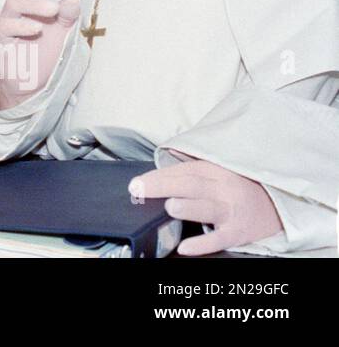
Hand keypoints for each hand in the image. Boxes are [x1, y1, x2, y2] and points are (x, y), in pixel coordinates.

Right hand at [0, 0, 80, 109]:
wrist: (27, 85)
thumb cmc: (41, 54)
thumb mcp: (61, 33)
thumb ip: (68, 16)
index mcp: (34, 2)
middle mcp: (19, 7)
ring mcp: (8, 21)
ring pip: (16, 1)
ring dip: (35, 3)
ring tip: (52, 10)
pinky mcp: (1, 38)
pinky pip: (9, 26)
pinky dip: (24, 25)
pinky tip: (37, 29)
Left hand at [130, 160, 283, 254]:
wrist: (277, 204)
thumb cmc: (239, 186)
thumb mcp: (218, 170)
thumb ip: (191, 168)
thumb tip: (159, 166)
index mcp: (216, 170)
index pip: (183, 171)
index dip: (159, 175)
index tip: (137, 181)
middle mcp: (224, 188)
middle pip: (192, 185)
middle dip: (164, 186)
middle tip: (140, 189)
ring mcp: (232, 211)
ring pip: (207, 208)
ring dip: (188, 208)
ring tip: (170, 207)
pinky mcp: (239, 233)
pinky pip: (219, 239)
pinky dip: (203, 244)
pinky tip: (185, 247)